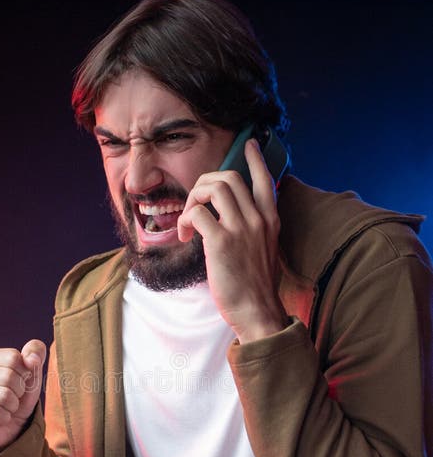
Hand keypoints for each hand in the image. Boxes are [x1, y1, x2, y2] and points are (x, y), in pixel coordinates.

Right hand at [0, 339, 46, 450]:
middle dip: (19, 390)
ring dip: (13, 405)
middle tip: (12, 398)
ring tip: (6, 409)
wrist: (11, 428)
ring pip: (3, 395)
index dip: (24, 372)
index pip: (12, 357)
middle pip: (8, 376)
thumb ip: (35, 354)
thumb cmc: (18, 396)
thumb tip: (31, 357)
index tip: (19, 381)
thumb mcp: (32, 373)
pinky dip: (5, 417)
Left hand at [177, 138, 286, 342]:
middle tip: (195, 201)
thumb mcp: (264, 251)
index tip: (248, 144)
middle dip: (205, 182)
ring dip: (193, 198)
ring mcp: (240, 229)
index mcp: (270, 221)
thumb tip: (235, 220)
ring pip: (213, 187)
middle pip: (230, 177)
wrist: (257, 312)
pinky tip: (185, 235)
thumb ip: (254, 231)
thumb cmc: (255, 288)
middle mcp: (257, 220)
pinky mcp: (221, 243)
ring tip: (188, 220)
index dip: (255, 159)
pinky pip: (197, 213)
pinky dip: (186, 219)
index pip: (265, 179)